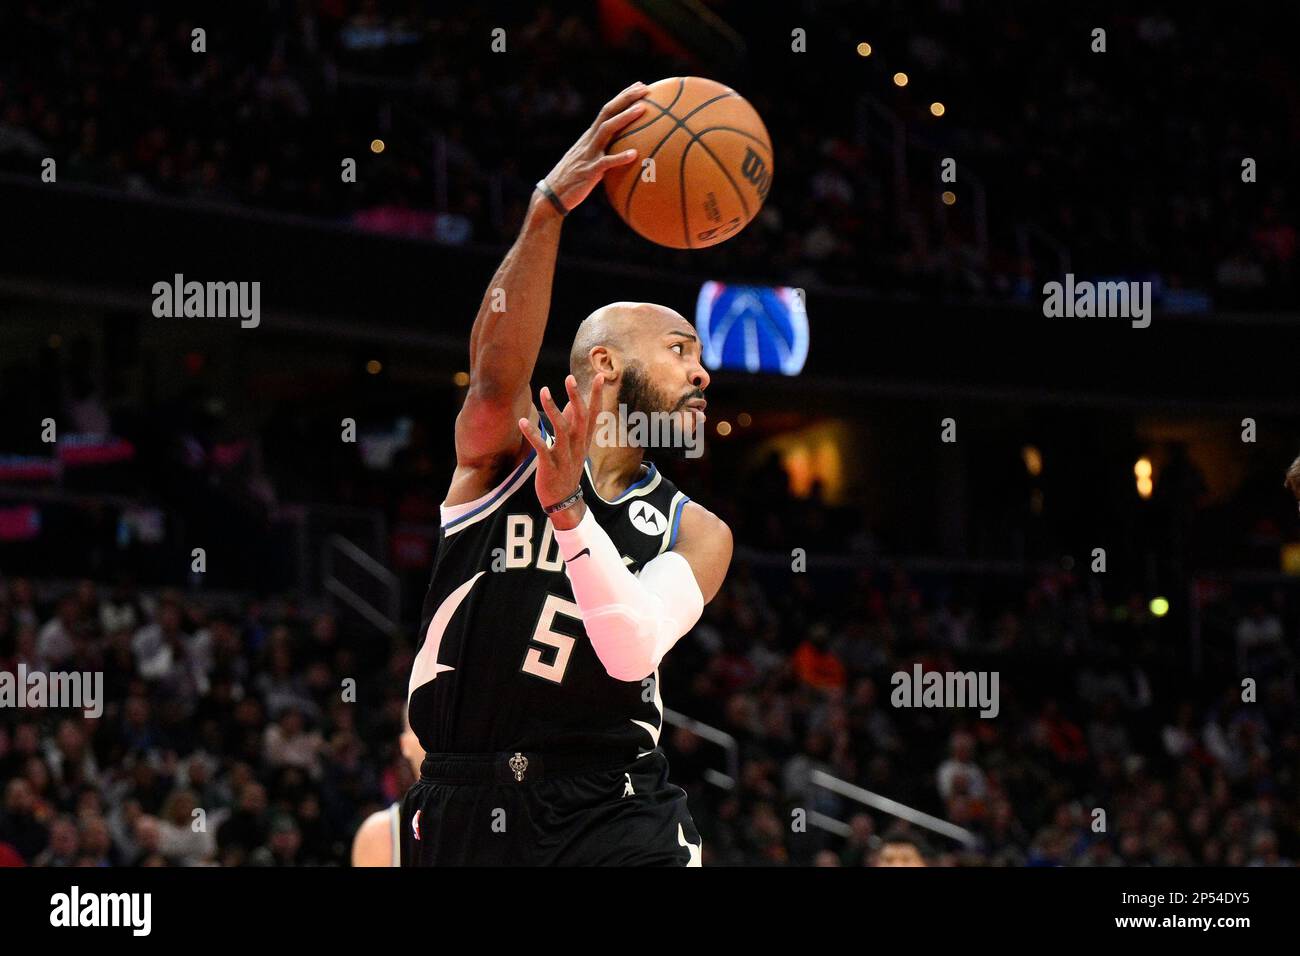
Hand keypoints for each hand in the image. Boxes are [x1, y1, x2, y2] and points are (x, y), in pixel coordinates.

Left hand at [519, 373, 603, 522]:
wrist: (563, 501)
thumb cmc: (567, 469)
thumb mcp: (575, 447)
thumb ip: (574, 425)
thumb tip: (573, 403)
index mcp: (584, 440)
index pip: (594, 414)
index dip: (598, 396)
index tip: (601, 376)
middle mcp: (577, 446)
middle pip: (580, 418)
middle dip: (576, 398)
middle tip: (570, 378)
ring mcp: (564, 456)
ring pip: (562, 430)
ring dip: (553, 410)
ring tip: (544, 391)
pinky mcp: (550, 466)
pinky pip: (542, 448)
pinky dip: (533, 434)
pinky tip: (523, 421)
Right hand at [540, 82, 649, 211]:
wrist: (553, 195)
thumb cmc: (574, 179)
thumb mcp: (589, 160)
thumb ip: (604, 152)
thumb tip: (626, 152)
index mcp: (590, 136)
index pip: (608, 110)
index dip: (623, 97)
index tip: (640, 86)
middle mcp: (589, 140)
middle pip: (608, 112)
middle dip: (626, 98)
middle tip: (645, 89)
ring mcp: (589, 154)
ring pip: (607, 130)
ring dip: (624, 118)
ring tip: (642, 109)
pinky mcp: (589, 171)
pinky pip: (606, 162)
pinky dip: (620, 157)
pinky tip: (635, 154)